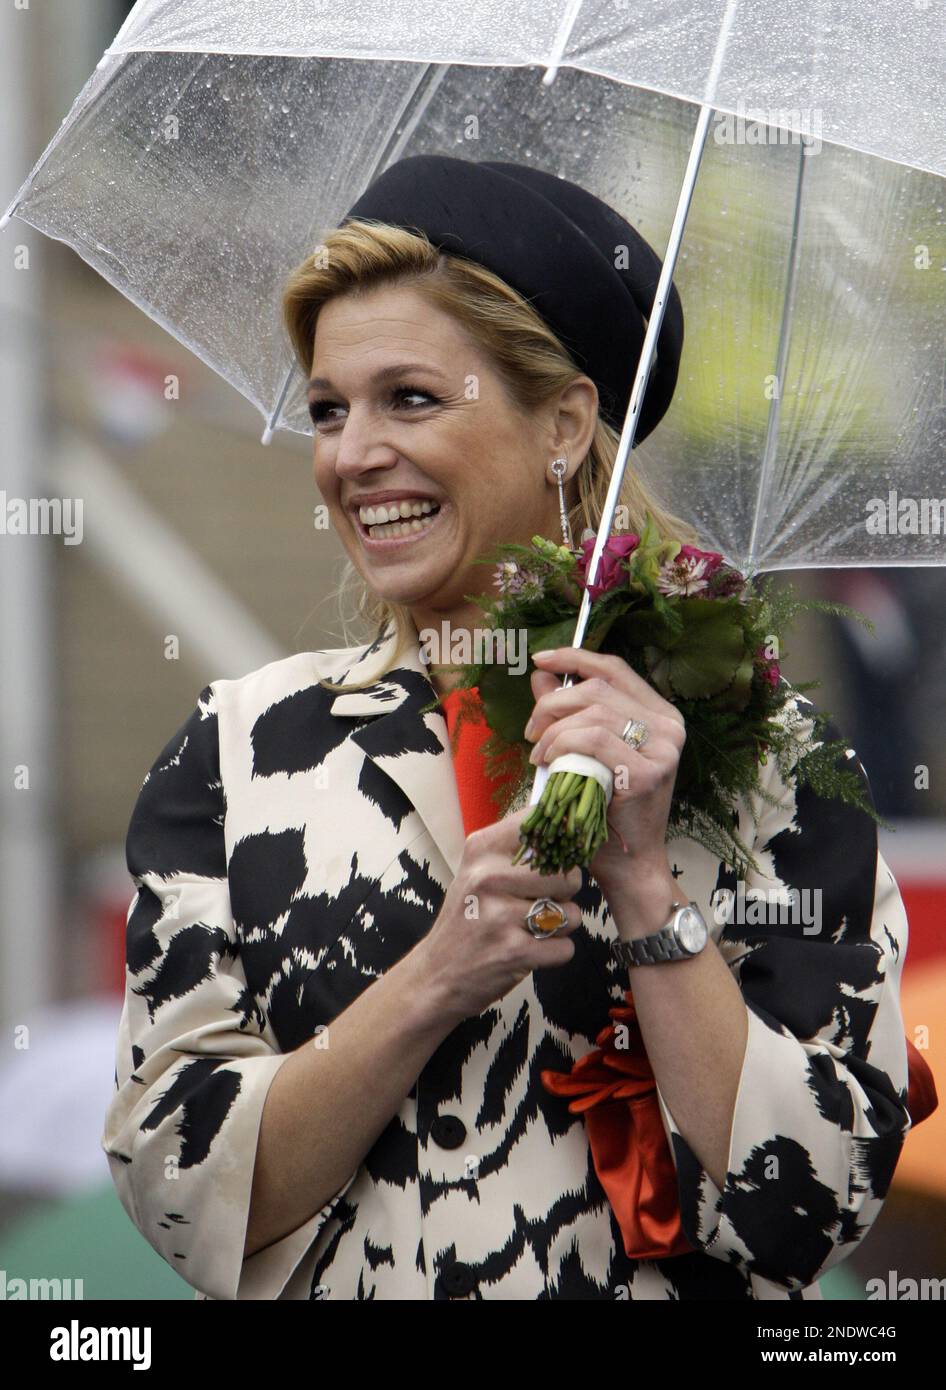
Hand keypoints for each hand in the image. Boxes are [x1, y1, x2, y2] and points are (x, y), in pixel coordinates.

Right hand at [411, 807, 583, 1025]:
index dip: (561, 840)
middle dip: (565, 893)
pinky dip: (554, 954)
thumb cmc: (465, 921)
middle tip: (540, 903)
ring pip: (571, 913)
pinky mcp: (514, 952)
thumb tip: (568, 828)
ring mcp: (500, 916)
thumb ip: (515, 850)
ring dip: (560, 927)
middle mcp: (489, 877)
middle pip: (567, 874)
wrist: (435, 977)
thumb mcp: (476, 873)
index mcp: (481, 850)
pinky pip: (565, 947)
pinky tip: (530, 952)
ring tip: (531, 929)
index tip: (558, 855)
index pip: (541, 824)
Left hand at [525, 647, 685, 893]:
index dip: (575, 658)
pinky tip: (550, 761)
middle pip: (597, 689)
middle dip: (553, 703)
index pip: (615, 669)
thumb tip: (542, 674)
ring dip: (553, 729)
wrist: (626, 862)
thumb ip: (567, 710)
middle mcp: (670, 726)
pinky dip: (563, 744)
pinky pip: (593, 739)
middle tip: (530, 729)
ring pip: (592, 712)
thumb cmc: (605, 807)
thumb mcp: (585, 750)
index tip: (540, 660)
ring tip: (538, 753)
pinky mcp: (648, 772)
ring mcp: (664, 749)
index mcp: (661, 714)